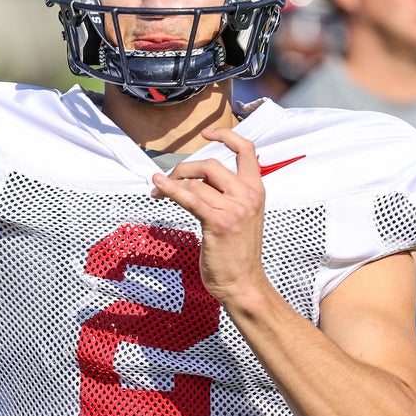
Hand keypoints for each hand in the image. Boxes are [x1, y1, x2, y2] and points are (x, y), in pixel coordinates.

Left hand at [150, 127, 267, 301]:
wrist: (243, 283)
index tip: (207, 133)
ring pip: (196, 182)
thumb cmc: (237, 253)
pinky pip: (190, 198)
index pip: (247, 150)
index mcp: (256, 190)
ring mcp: (235, 209)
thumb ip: (228, 195)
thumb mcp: (243, 216)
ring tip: (158, 193)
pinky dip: (171, 190)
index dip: (226, 135)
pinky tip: (158, 187)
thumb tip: (196, 180)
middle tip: (167, 180)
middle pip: (210, 165)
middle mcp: (248, 195)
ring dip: (172, 184)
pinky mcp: (218, 222)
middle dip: (183, 169)